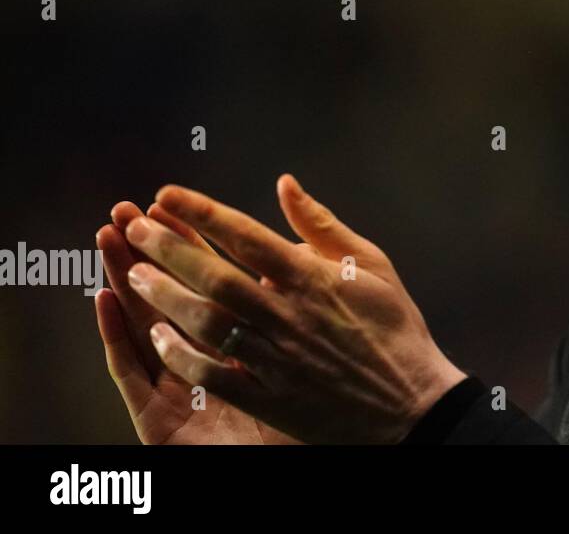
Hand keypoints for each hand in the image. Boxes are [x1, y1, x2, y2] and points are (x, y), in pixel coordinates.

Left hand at [110, 175, 465, 443]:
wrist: (412, 403)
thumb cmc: (394, 329)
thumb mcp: (371, 265)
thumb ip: (322, 225)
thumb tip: (285, 186)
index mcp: (314, 279)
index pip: (246, 235)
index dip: (202, 212)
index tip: (166, 194)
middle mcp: (290, 315)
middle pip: (216, 276)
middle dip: (170, 249)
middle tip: (135, 229)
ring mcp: (278, 358)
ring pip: (209, 323)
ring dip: (168, 297)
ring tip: (137, 276)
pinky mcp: (271, 397)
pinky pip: (215, 374)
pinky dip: (184, 355)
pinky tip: (160, 337)